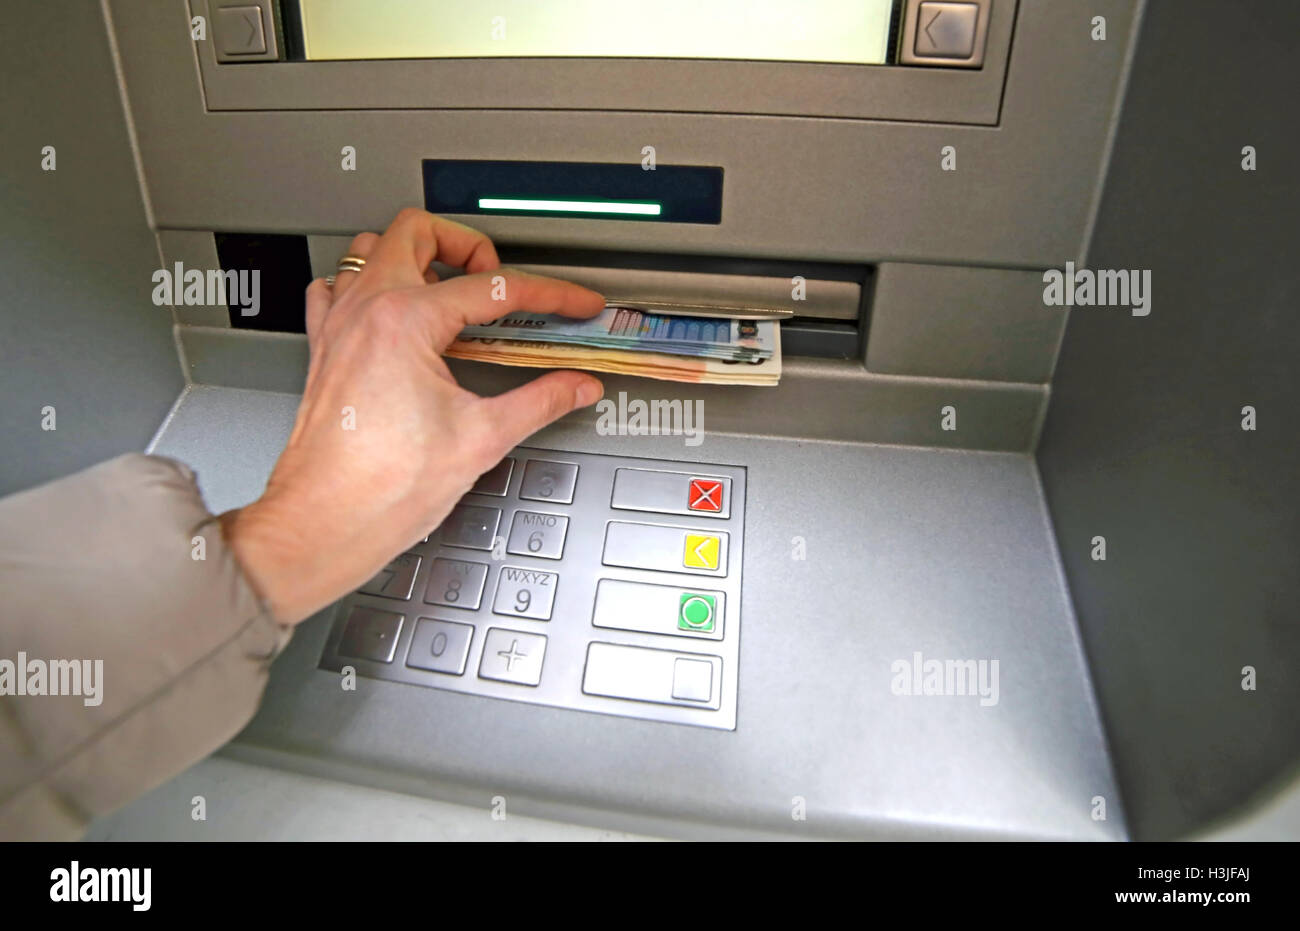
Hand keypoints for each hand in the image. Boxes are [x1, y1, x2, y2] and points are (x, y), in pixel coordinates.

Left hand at [219, 209, 604, 622]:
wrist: (324, 523)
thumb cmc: (380, 488)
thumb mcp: (481, 439)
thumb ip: (539, 402)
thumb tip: (574, 387)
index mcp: (405, 321)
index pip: (494, 288)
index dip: (548, 294)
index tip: (573, 303)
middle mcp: (365, 311)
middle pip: (418, 231)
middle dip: (470, 246)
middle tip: (501, 282)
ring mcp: (338, 326)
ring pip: (370, 248)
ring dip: (415, 256)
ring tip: (452, 287)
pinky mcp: (324, 349)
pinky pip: (336, 289)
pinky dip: (367, 287)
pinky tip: (393, 312)